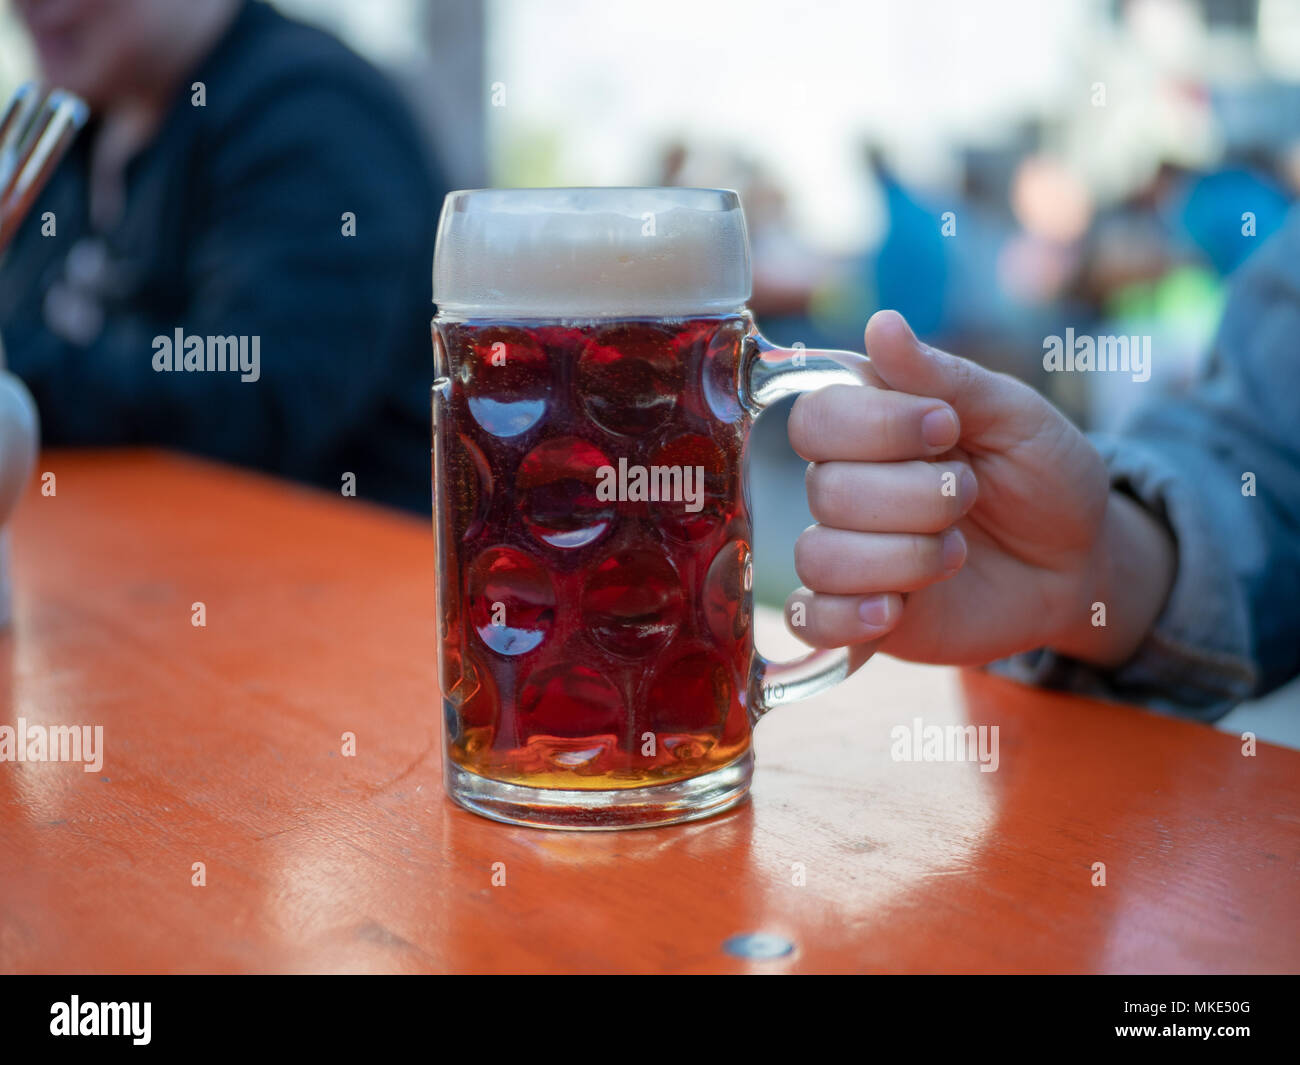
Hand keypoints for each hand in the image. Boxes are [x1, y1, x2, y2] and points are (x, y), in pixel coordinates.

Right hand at [785, 310, 1175, 672]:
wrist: (1080, 563)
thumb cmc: (1043, 476)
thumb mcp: (1014, 415)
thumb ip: (946, 376)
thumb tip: (880, 323)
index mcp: (870, 428)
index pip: (817, 417)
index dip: (876, 426)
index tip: (947, 427)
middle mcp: (845, 489)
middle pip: (825, 490)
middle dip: (916, 495)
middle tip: (969, 494)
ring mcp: (849, 556)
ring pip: (821, 555)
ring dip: (904, 555)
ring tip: (956, 551)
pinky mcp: (859, 617)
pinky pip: (812, 621)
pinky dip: (845, 616)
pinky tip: (895, 610)